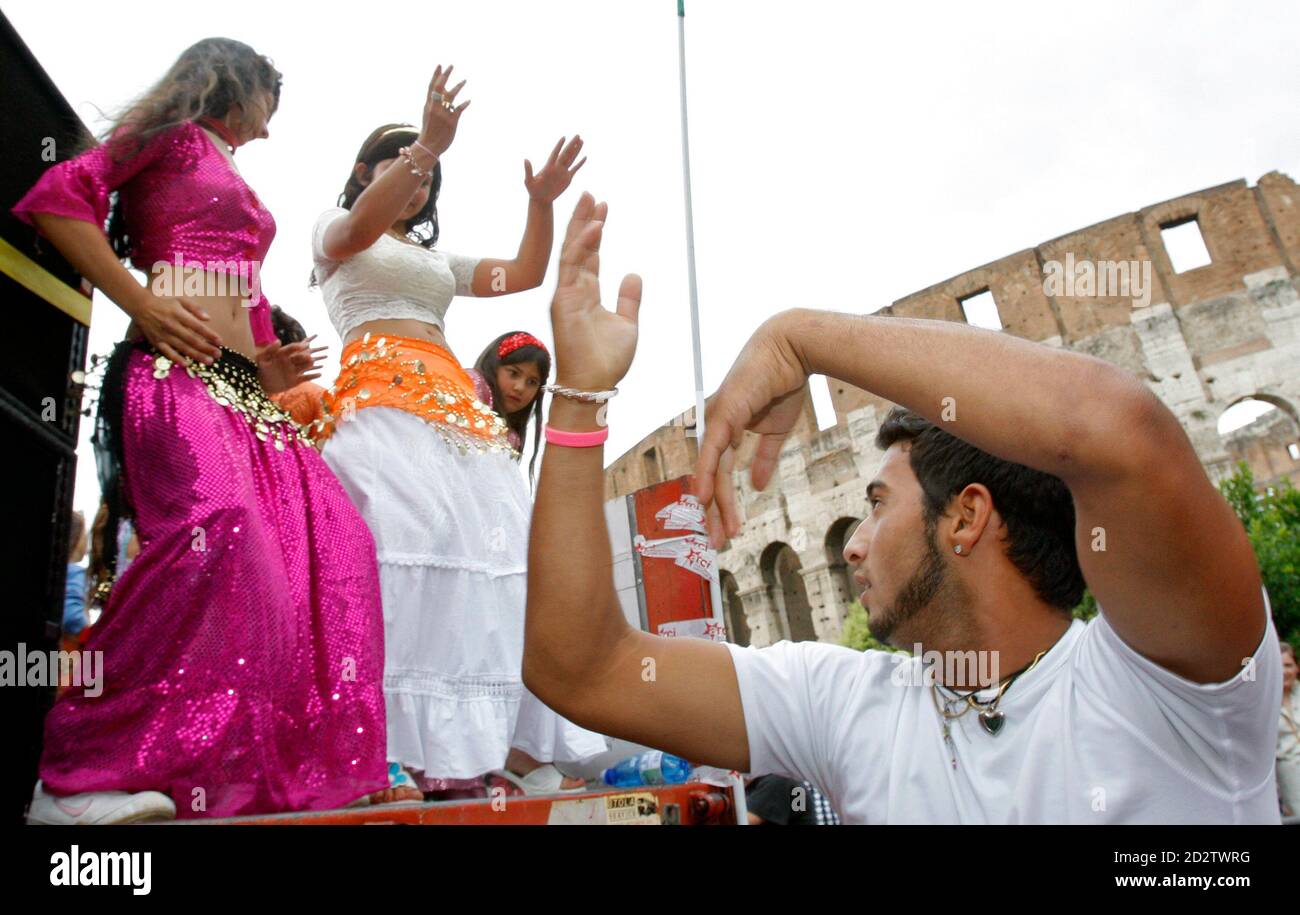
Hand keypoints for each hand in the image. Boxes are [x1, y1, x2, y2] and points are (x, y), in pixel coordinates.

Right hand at [131, 295, 222, 364]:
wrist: (141, 307)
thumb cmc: (164, 303)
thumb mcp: (180, 300)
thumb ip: (195, 308)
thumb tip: (208, 318)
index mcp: (178, 315)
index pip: (197, 326)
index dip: (209, 334)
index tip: (219, 341)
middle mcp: (172, 326)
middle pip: (192, 339)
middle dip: (206, 348)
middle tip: (218, 354)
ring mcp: (164, 335)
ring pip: (182, 348)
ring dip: (196, 355)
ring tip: (209, 361)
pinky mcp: (157, 342)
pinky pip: (167, 353)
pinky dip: (176, 359)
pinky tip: (187, 365)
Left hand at [256, 334, 326, 394]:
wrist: (262, 385)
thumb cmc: (261, 370)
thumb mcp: (261, 358)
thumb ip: (269, 350)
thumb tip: (278, 340)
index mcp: (283, 355)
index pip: (291, 349)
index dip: (297, 347)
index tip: (303, 345)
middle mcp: (290, 362)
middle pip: (300, 357)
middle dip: (305, 356)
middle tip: (309, 355)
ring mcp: (294, 371)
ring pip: (304, 366)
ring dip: (310, 364)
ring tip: (314, 362)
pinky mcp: (296, 380)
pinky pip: (306, 378)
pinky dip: (312, 376)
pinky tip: (319, 374)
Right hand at [417, 64, 469, 156]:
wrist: (428, 145)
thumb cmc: (430, 130)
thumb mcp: (428, 114)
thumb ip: (434, 103)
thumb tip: (442, 93)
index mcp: (428, 105)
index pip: (431, 86)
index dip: (436, 75)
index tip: (440, 65)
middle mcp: (435, 107)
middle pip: (439, 87)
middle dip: (445, 75)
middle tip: (451, 65)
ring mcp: (443, 114)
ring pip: (450, 96)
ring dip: (458, 86)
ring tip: (465, 80)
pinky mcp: (451, 121)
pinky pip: (458, 109)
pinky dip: (464, 104)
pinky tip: (469, 100)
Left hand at [524, 136, 586, 203]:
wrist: (541, 199)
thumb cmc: (533, 190)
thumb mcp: (529, 181)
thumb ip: (528, 170)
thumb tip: (525, 159)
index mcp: (549, 166)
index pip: (555, 153)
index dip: (559, 146)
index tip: (564, 137)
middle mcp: (557, 167)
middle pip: (566, 153)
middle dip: (572, 144)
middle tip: (578, 135)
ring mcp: (563, 172)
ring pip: (571, 158)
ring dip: (577, 150)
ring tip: (581, 141)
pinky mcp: (567, 178)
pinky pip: (575, 169)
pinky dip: (580, 163)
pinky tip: (585, 157)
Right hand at [550, 192, 640, 392]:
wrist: (595, 382)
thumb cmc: (607, 359)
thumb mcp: (627, 323)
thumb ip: (629, 299)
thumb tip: (633, 274)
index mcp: (587, 295)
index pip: (590, 256)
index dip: (595, 233)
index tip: (602, 210)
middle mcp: (574, 291)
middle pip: (578, 247)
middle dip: (583, 220)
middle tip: (590, 194)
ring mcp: (566, 294)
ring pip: (572, 250)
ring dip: (580, 224)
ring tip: (590, 200)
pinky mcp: (563, 300)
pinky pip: (572, 265)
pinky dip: (582, 244)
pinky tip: (595, 227)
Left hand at [693, 312, 810, 547]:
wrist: (792, 351)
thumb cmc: (783, 383)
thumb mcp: (776, 430)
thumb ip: (764, 457)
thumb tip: (756, 486)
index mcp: (727, 430)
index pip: (718, 472)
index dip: (720, 502)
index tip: (725, 527)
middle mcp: (716, 427)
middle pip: (710, 477)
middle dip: (714, 512)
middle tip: (716, 540)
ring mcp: (716, 420)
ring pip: (710, 471)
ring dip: (713, 504)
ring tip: (718, 532)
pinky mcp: (723, 414)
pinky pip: (711, 451)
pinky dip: (704, 475)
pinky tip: (702, 498)